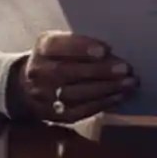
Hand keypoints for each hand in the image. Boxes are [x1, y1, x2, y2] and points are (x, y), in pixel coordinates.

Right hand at [8, 31, 137, 122]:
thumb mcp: (61, 42)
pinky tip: (119, 96)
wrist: (28, 86)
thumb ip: (80, 43)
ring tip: (128, 84)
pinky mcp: (54, 114)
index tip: (105, 50)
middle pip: (68, 72)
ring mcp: (44, 96)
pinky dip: (102, 103)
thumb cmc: (56, 58)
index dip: (81, 48)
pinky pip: (80, 110)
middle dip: (100, 71)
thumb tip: (113, 52)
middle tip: (125, 69)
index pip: (58, 46)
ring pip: (75, 94)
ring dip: (106, 89)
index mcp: (43, 48)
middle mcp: (39, 71)